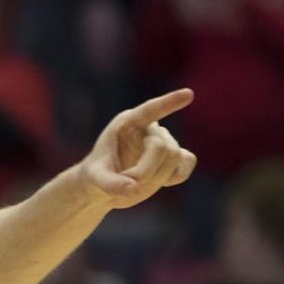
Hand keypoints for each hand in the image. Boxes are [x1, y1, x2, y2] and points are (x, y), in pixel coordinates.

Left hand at [79, 89, 197, 207]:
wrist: (107, 185)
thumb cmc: (98, 174)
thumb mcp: (95, 178)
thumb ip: (110, 183)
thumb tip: (133, 190)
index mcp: (127, 123)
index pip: (151, 110)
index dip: (169, 102)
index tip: (188, 94)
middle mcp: (149, 128)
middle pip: (162, 147)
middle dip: (146, 171)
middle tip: (128, 183)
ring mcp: (164, 142)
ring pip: (175, 156)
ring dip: (157, 177)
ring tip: (136, 183)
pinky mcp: (174, 158)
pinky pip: (188, 162)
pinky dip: (177, 175)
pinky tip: (161, 182)